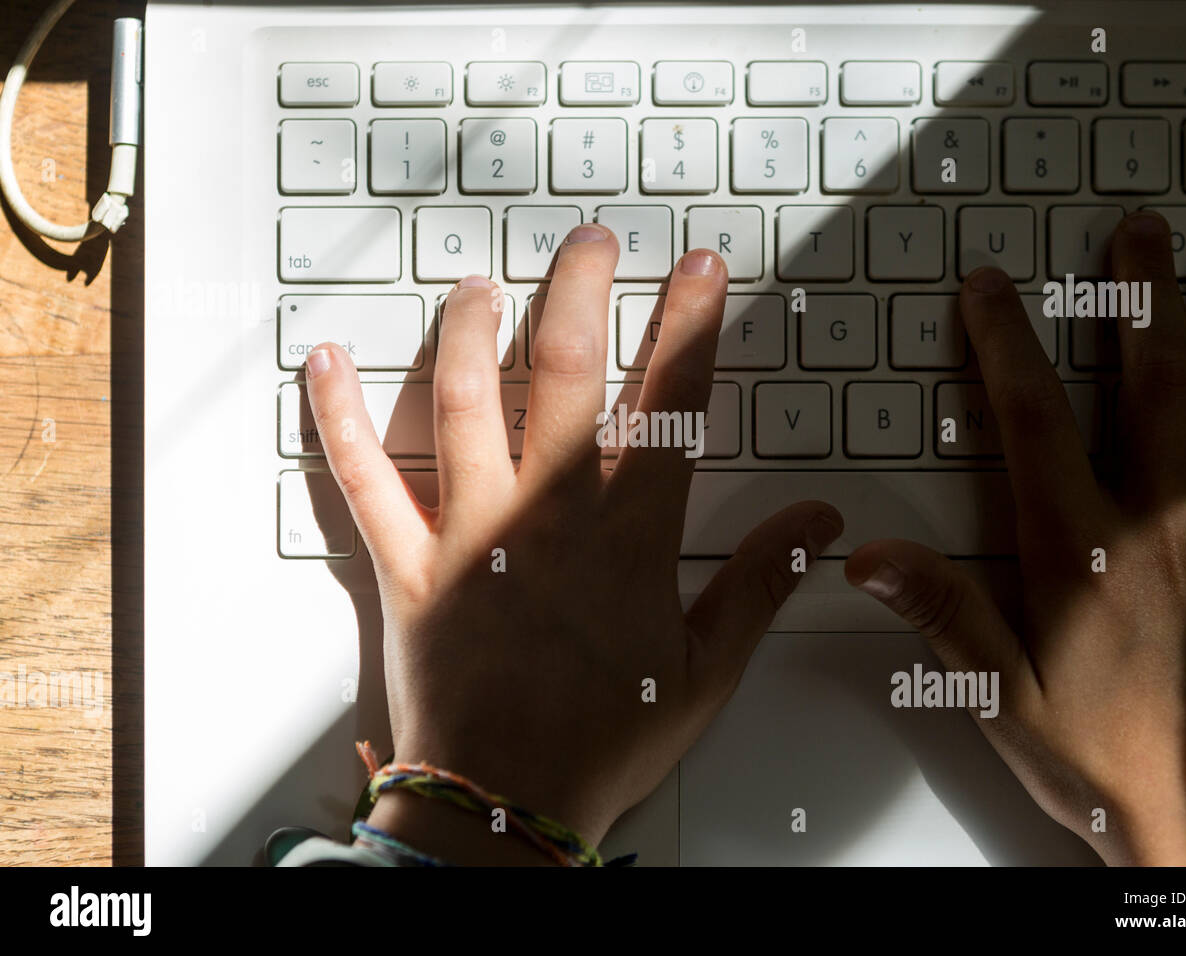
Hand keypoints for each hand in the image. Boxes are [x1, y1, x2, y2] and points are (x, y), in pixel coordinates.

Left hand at [303, 223, 841, 861]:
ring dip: (473, 328)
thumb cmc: (606, 741)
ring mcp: (471, 531)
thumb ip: (762, 582)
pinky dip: (339, 415)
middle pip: (566, 370)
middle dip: (580, 288)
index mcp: (628, 535)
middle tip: (588, 240)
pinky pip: (364, 476)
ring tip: (481, 283)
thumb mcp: (707, 667)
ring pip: (465, 400)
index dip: (690, 323)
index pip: (671, 402)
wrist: (506, 805)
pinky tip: (325, 358)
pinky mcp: (408, 562)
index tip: (698, 268)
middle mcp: (548, 513)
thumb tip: (820, 524)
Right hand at [846, 211, 1185, 864]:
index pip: (1034, 419)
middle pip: (1152, 388)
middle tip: (1138, 229)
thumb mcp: (1000, 698)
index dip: (1005, 341)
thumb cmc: (1108, 764)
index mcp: (1082, 550)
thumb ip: (940, 614)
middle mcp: (1163, 528)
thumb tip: (868, 555)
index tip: (991, 286)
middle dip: (1139, 299)